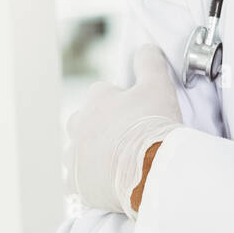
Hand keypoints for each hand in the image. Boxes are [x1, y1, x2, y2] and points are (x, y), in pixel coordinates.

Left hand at [64, 44, 182, 217]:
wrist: (150, 171)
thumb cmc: (154, 127)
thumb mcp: (158, 86)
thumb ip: (150, 63)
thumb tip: (146, 48)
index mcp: (97, 100)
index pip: (103, 94)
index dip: (123, 103)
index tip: (138, 115)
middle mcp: (79, 126)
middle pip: (85, 122)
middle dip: (101, 128)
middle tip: (127, 140)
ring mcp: (75, 156)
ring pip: (80, 152)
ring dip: (94, 155)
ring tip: (120, 164)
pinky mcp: (76, 184)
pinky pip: (79, 181)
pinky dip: (90, 181)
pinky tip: (109, 182)